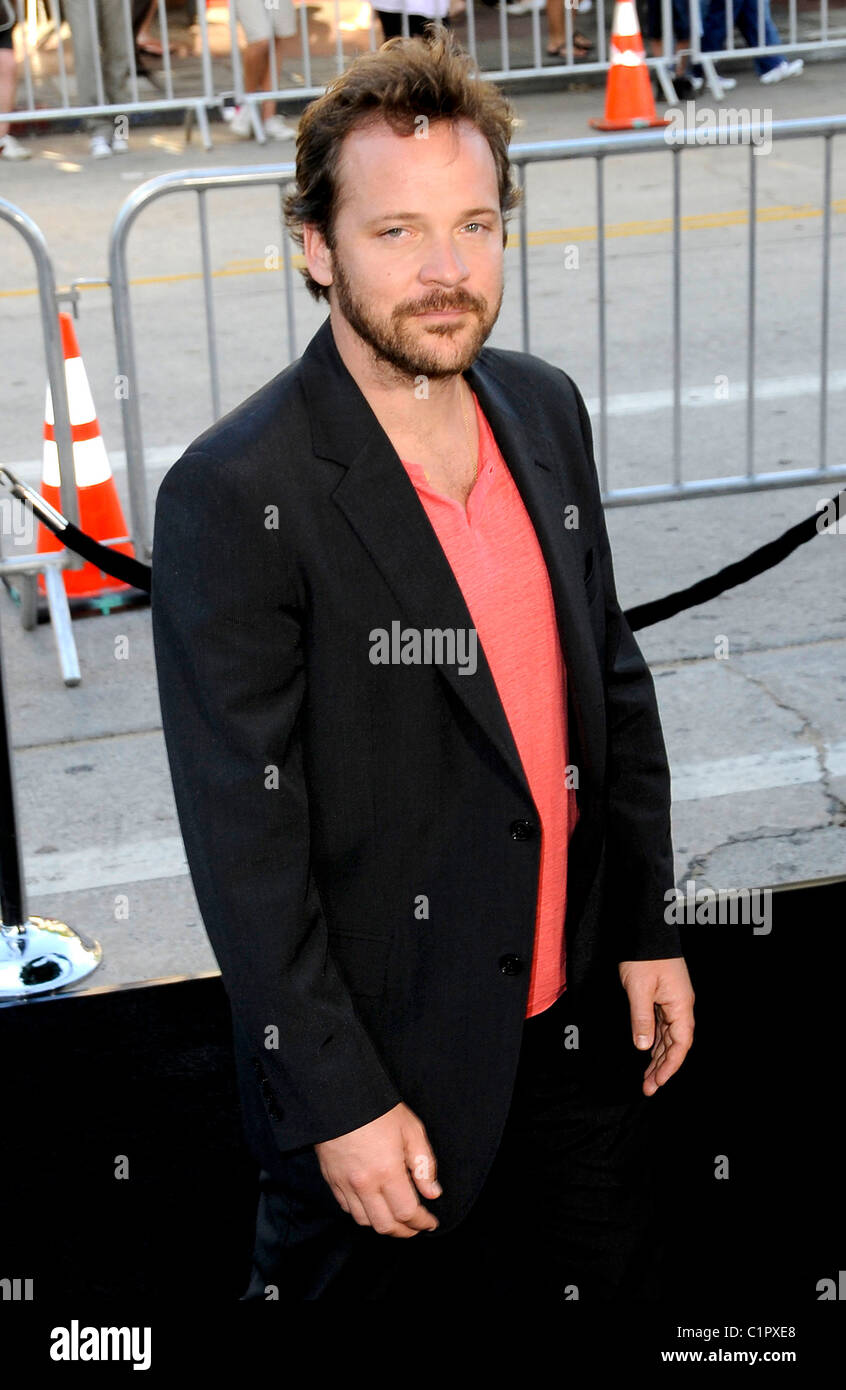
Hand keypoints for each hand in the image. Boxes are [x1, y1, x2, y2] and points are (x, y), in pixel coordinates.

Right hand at [314, 1102, 440, 1237]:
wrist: (338, 1095)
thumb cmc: (377, 1108)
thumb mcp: (411, 1129)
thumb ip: (424, 1164)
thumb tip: (432, 1193)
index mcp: (387, 1171)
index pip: (407, 1213)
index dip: (422, 1222)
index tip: (431, 1222)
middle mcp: (364, 1184)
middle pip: (385, 1225)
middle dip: (405, 1232)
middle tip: (416, 1226)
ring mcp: (345, 1184)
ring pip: (365, 1221)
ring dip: (384, 1225)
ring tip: (396, 1219)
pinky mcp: (332, 1180)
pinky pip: (347, 1209)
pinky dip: (363, 1214)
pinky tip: (373, 1206)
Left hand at [618, 957, 694, 1096]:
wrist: (646, 929)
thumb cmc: (644, 955)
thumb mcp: (638, 989)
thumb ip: (641, 1019)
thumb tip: (642, 1046)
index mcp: (681, 1005)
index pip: (680, 1045)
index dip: (670, 1066)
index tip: (658, 1083)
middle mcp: (681, 1006)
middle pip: (676, 1044)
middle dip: (662, 1068)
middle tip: (648, 1088)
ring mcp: (673, 1001)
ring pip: (669, 1036)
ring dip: (658, 1057)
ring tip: (647, 1077)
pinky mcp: (664, 996)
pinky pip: (662, 1025)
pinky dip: (655, 1041)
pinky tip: (648, 1052)